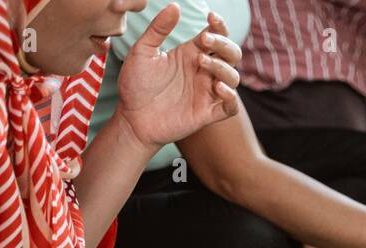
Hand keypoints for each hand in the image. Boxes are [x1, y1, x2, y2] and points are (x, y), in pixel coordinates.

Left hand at [115, 6, 241, 150]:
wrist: (131, 118)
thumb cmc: (135, 85)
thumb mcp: (142, 51)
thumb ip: (158, 29)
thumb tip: (175, 6)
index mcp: (191, 54)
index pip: (217, 36)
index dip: (219, 25)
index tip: (210, 16)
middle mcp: (203, 72)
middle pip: (231, 54)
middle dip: (224, 44)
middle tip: (205, 41)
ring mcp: (206, 93)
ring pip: (233, 78)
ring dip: (223, 67)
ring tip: (202, 63)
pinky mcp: (207, 114)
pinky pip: (231, 107)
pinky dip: (231, 97)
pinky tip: (217, 87)